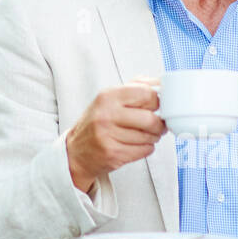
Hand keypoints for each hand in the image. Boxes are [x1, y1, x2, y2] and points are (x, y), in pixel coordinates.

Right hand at [65, 76, 166, 192]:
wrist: (77, 151)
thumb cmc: (97, 123)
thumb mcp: (110, 99)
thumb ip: (135, 88)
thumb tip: (160, 84)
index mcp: (107, 96)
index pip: (145, 94)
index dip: (157, 101)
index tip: (157, 106)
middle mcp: (106, 114)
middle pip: (150, 118)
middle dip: (159, 124)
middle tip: (157, 124)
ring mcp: (109, 135)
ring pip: (149, 137)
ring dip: (153, 137)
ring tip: (145, 135)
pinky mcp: (114, 154)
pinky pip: (145, 150)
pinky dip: (146, 148)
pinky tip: (136, 144)